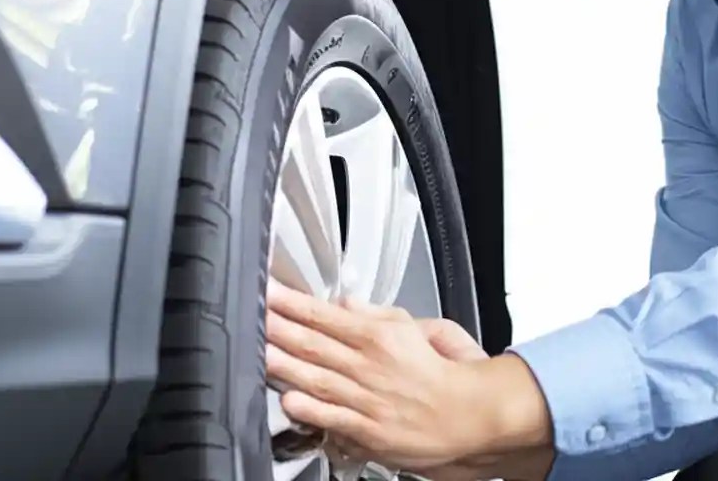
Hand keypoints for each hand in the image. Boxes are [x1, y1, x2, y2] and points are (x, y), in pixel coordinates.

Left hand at [265, 282, 553, 477]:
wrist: (467, 414)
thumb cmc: (439, 374)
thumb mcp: (412, 328)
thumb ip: (375, 315)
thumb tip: (346, 303)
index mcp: (377, 336)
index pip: (324, 314)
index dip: (291, 302)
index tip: (267, 289)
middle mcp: (367, 364)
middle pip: (313, 342)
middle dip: (278, 327)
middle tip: (250, 313)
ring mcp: (365, 397)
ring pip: (317, 376)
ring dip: (284, 363)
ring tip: (257, 351)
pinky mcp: (366, 428)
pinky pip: (333, 416)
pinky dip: (311, 408)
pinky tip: (289, 400)